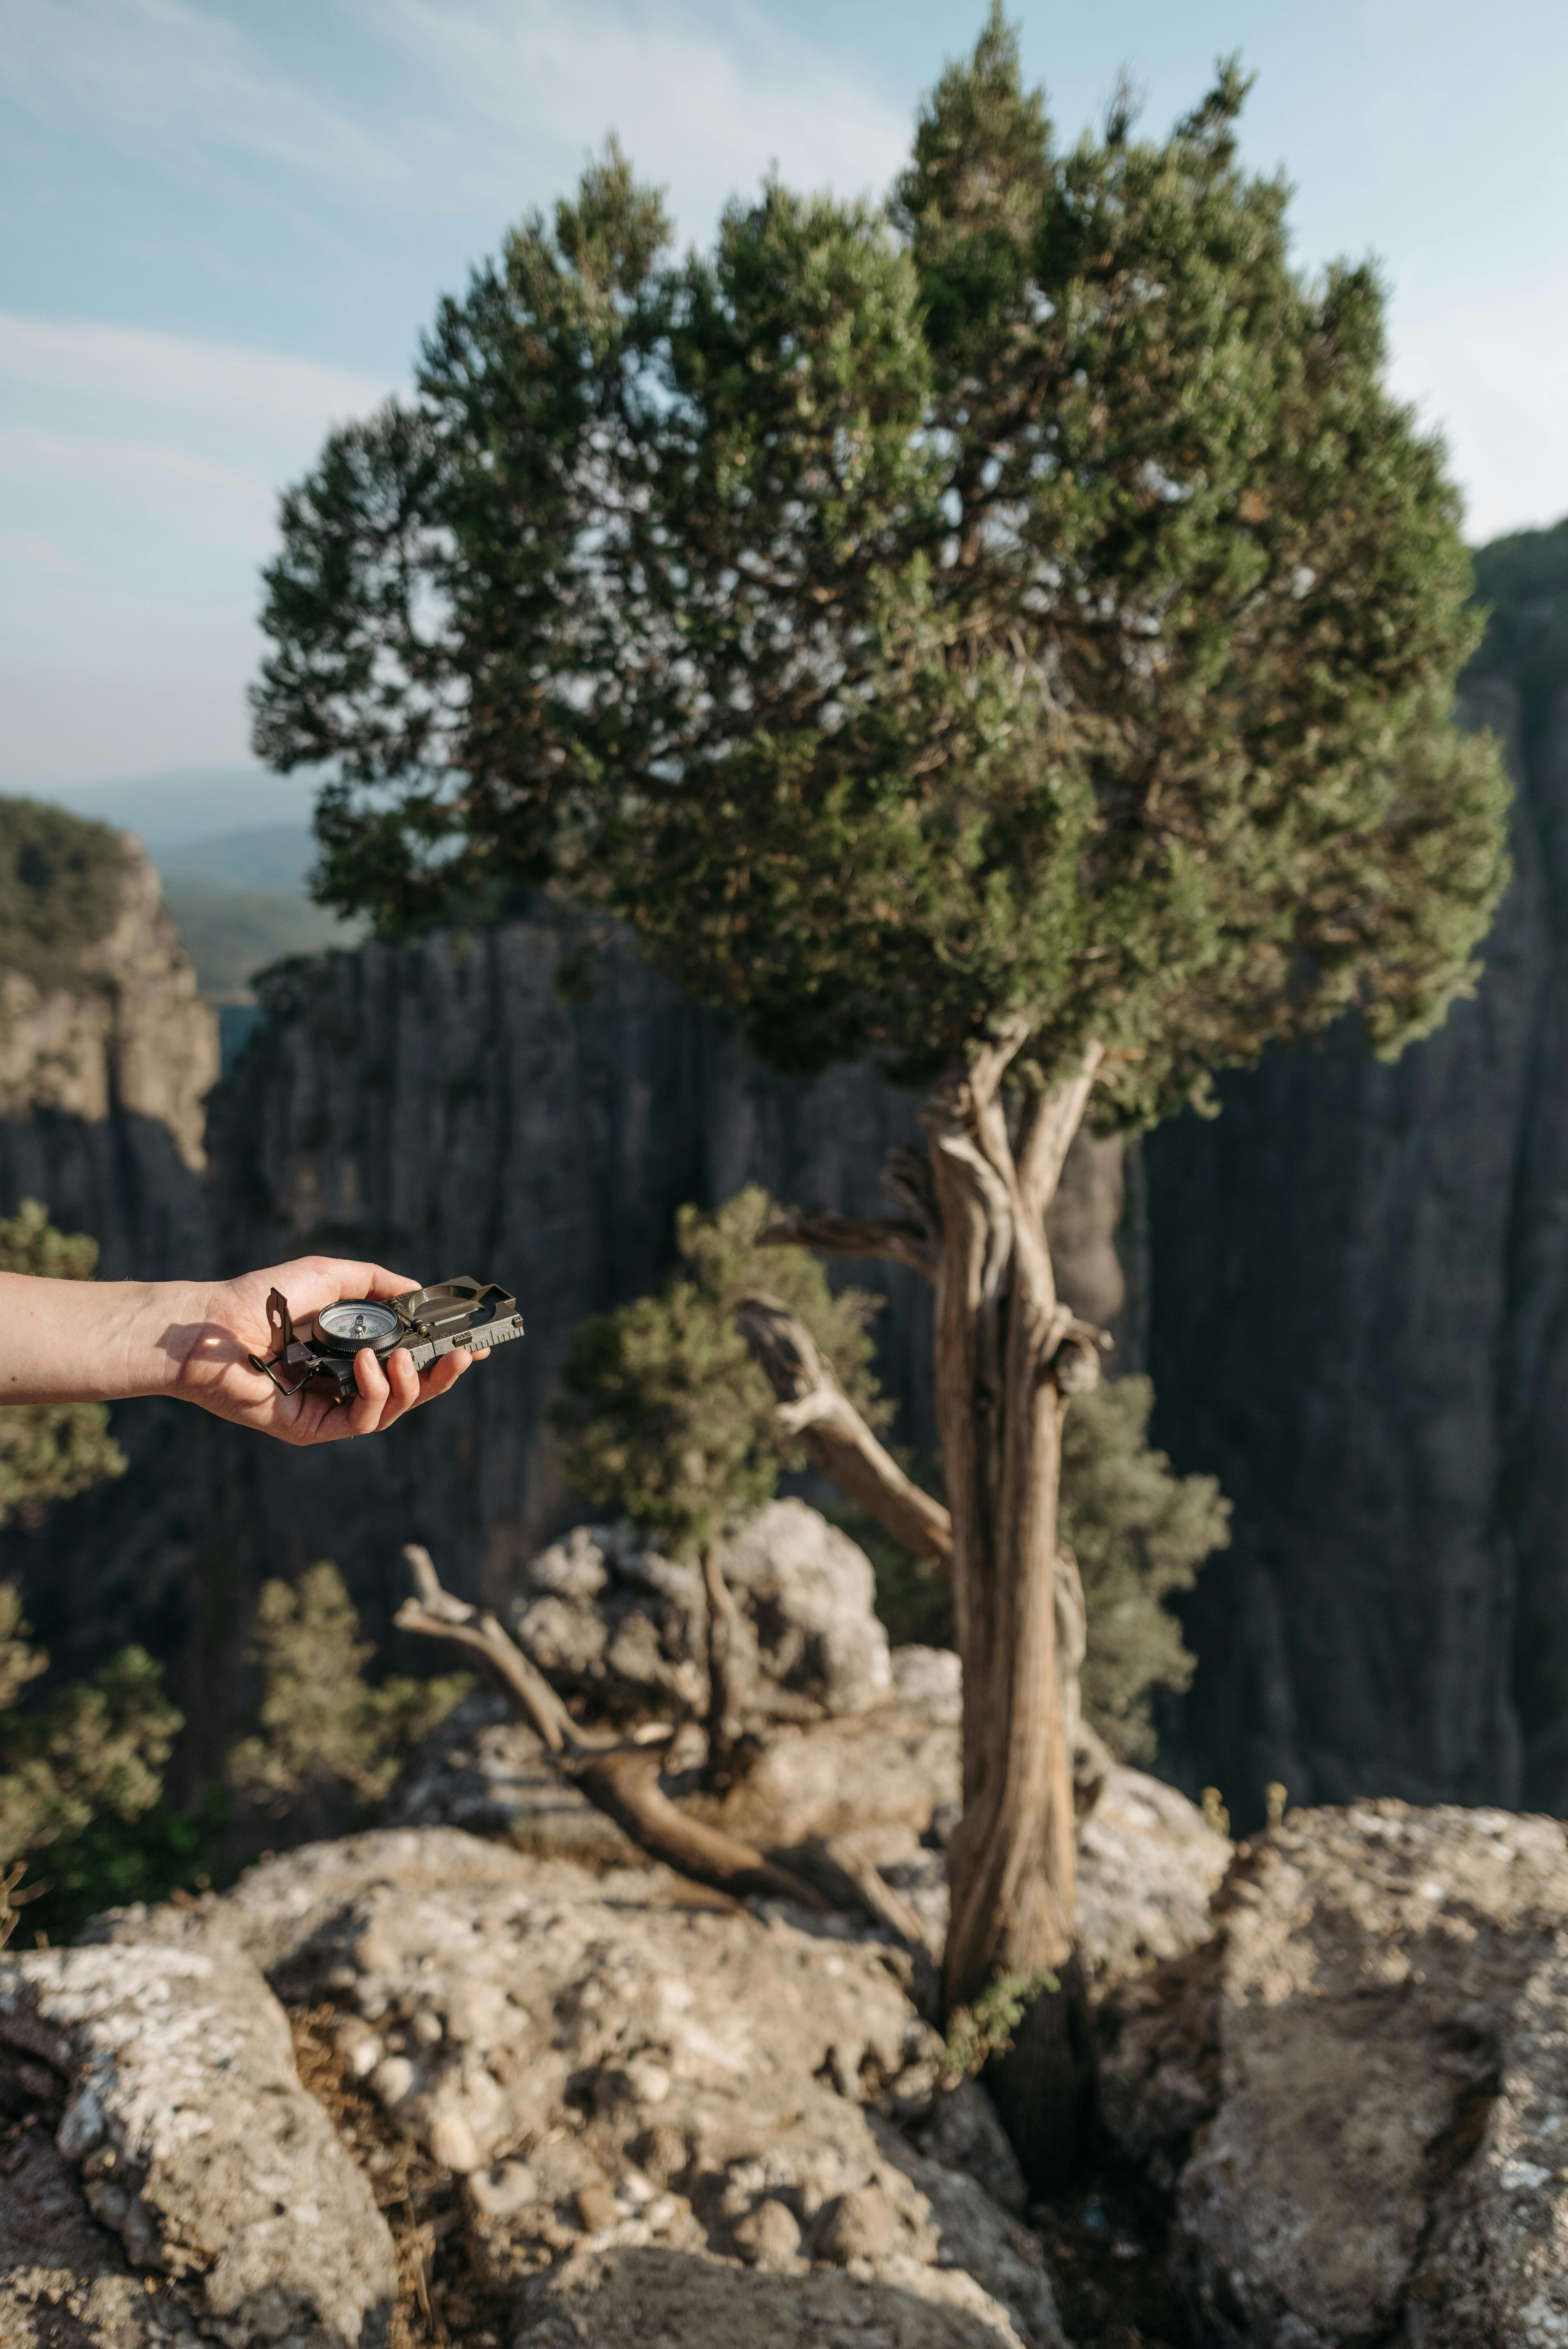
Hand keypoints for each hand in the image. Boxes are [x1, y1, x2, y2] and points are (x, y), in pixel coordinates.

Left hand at [161, 1256, 481, 1445]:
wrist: (213, 1326)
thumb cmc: (263, 1297)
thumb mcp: (331, 1276)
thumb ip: (377, 1284)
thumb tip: (420, 1293)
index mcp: (351, 1349)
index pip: (408, 1359)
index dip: (442, 1356)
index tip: (473, 1345)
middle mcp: (344, 1381)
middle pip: (409, 1390)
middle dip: (442, 1376)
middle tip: (463, 1357)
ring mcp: (330, 1406)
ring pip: (392, 1409)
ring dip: (409, 1383)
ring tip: (402, 1356)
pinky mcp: (313, 1427)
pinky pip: (362, 1422)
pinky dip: (375, 1393)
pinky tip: (369, 1364)